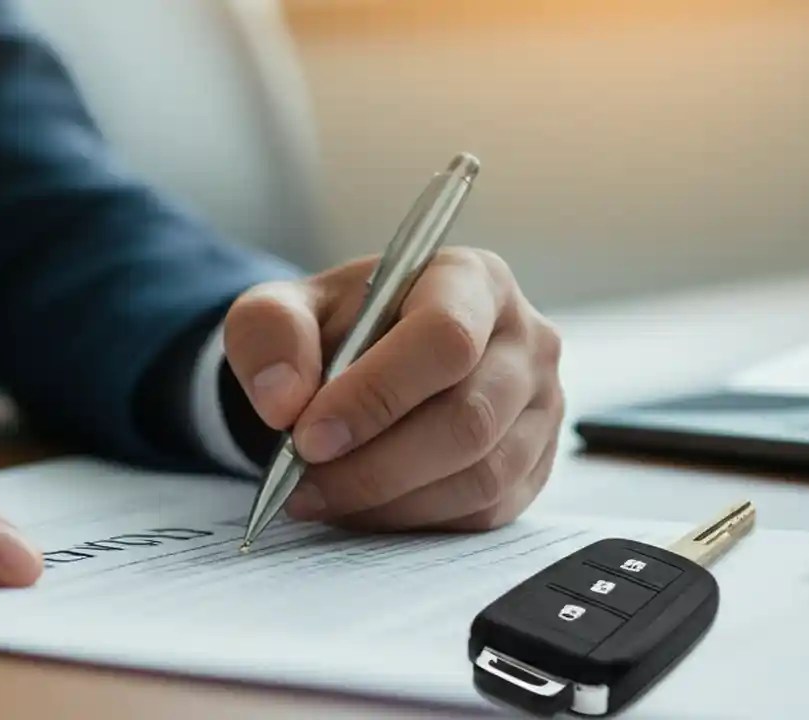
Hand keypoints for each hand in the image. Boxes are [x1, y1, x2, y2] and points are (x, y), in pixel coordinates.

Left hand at [224, 248, 563, 530]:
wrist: (359, 362)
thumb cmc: (333, 330)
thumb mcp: (281, 310)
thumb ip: (269, 334)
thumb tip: (283, 400)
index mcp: (471, 279)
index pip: (445, 338)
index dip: (376, 395)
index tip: (309, 437)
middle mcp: (523, 339)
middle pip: (467, 418)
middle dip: (374, 464)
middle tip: (304, 480)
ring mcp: (539, 406)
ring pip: (479, 476)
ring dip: (389, 500)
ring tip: (322, 494)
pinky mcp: (533, 464)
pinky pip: (483, 511)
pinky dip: (413, 519)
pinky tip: (362, 505)